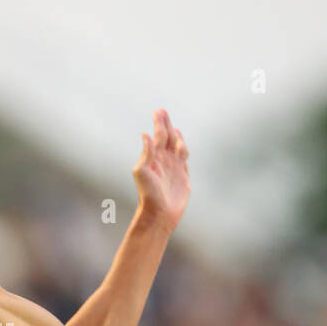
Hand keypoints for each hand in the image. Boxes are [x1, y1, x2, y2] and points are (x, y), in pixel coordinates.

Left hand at [133, 109, 189, 231]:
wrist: (159, 214)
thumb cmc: (148, 195)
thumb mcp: (142, 172)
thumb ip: (146, 153)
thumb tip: (146, 135)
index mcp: (154, 158)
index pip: (158, 136)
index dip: (159, 124)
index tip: (158, 111)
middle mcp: (163, 161)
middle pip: (166, 138)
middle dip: (165, 125)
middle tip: (162, 111)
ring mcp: (173, 168)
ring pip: (176, 147)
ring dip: (175, 136)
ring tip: (173, 128)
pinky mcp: (182, 177)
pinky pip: (183, 160)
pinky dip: (183, 151)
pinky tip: (181, 147)